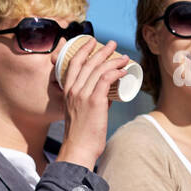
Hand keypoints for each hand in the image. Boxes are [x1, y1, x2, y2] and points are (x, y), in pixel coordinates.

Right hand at [57, 38, 128, 169]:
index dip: (83, 50)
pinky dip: (115, 72)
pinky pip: (106, 80)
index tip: (92, 42)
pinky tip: (123, 70)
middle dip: (101, 50)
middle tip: (112, 44)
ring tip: (123, 56)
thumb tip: (109, 94)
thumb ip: (93, 101)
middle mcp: (73, 90)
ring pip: (98, 69)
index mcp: (67, 92)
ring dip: (113, 60)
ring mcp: (83, 95)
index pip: (73, 64)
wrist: (78, 148)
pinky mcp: (94, 101)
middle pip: (88, 63)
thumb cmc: (81, 135)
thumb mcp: (81, 113)